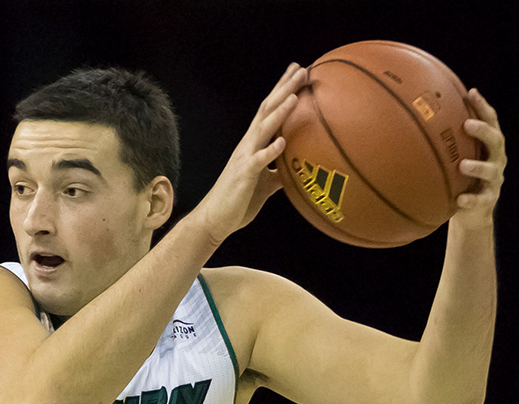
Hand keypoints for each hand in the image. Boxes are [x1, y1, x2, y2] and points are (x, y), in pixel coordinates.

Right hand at [187, 63, 306, 243]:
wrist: (216, 219)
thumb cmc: (239, 201)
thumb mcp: (265, 183)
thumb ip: (279, 172)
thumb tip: (297, 169)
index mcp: (254, 144)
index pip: (270, 110)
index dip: (283, 89)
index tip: (297, 71)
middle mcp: (248, 145)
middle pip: (268, 110)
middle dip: (284, 89)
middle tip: (302, 69)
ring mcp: (245, 158)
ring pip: (263, 129)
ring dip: (279, 112)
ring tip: (295, 96)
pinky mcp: (244, 175)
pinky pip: (258, 161)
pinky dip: (270, 151)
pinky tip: (282, 142)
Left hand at [451, 89, 505, 229]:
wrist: (473, 211)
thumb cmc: (461, 176)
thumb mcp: (457, 156)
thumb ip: (446, 139)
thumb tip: (416, 115)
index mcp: (489, 145)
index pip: (490, 122)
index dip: (483, 107)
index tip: (471, 93)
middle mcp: (496, 159)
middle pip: (495, 140)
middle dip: (483, 131)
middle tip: (467, 124)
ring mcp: (494, 180)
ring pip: (490, 171)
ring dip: (478, 167)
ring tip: (463, 165)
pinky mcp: (489, 199)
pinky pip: (481, 200)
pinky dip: (471, 199)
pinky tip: (460, 200)